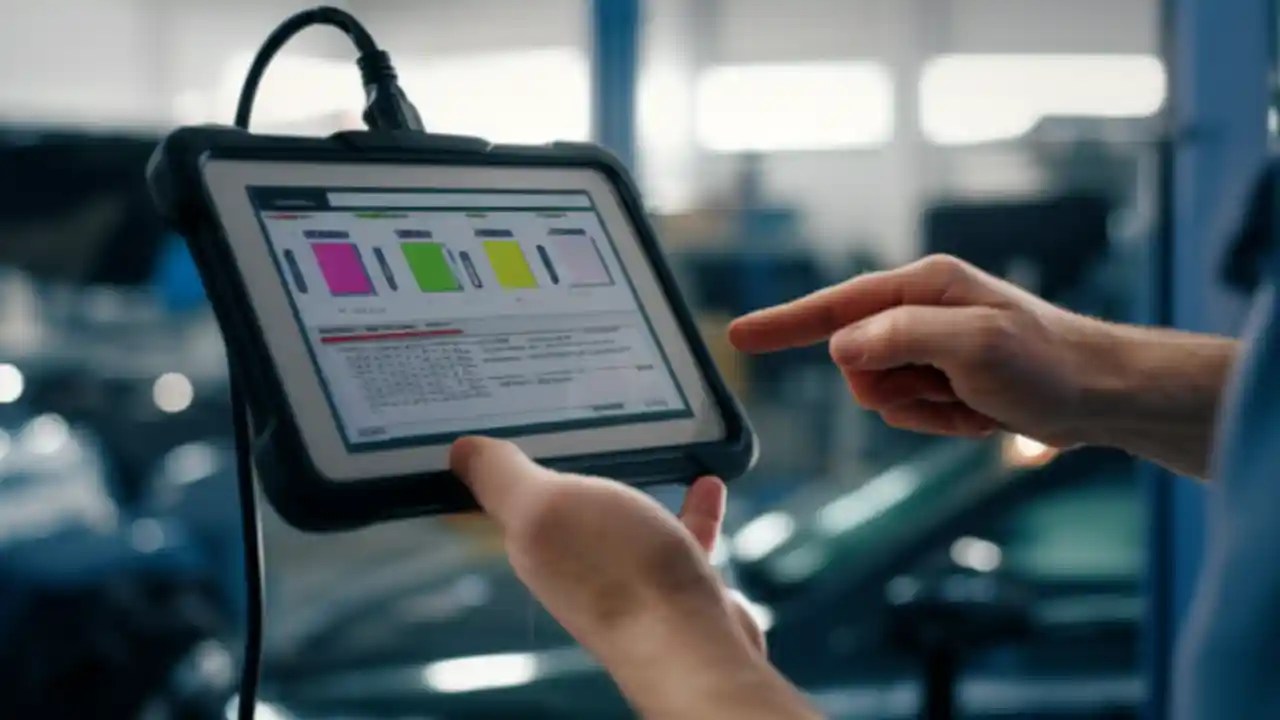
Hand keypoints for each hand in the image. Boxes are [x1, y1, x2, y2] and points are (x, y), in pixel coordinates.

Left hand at [450, 437, 812, 718]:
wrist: (691, 644)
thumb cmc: (617, 573)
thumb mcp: (543, 506)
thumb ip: (502, 479)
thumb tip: (460, 453)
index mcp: (536, 546)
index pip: (511, 500)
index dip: (506, 463)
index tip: (509, 420)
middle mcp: (577, 568)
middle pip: (566, 512)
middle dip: (571, 472)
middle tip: (579, 424)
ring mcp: (629, 580)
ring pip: (624, 524)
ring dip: (635, 488)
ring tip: (652, 450)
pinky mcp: (675, 587)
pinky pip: (680, 536)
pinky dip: (691, 509)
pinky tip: (708, 486)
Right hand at [729, 254, 1236, 475]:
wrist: (1101, 395)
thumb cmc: (1047, 361)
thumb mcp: (973, 343)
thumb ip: (900, 337)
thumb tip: (841, 346)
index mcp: (922, 287)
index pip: (834, 306)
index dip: (784, 322)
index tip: (737, 335)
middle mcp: (919, 310)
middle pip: (855, 360)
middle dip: (892, 388)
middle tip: (947, 389)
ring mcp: (929, 346)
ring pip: (878, 392)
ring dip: (919, 409)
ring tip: (970, 401)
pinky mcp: (941, 377)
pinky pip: (907, 411)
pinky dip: (938, 422)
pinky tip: (978, 413)